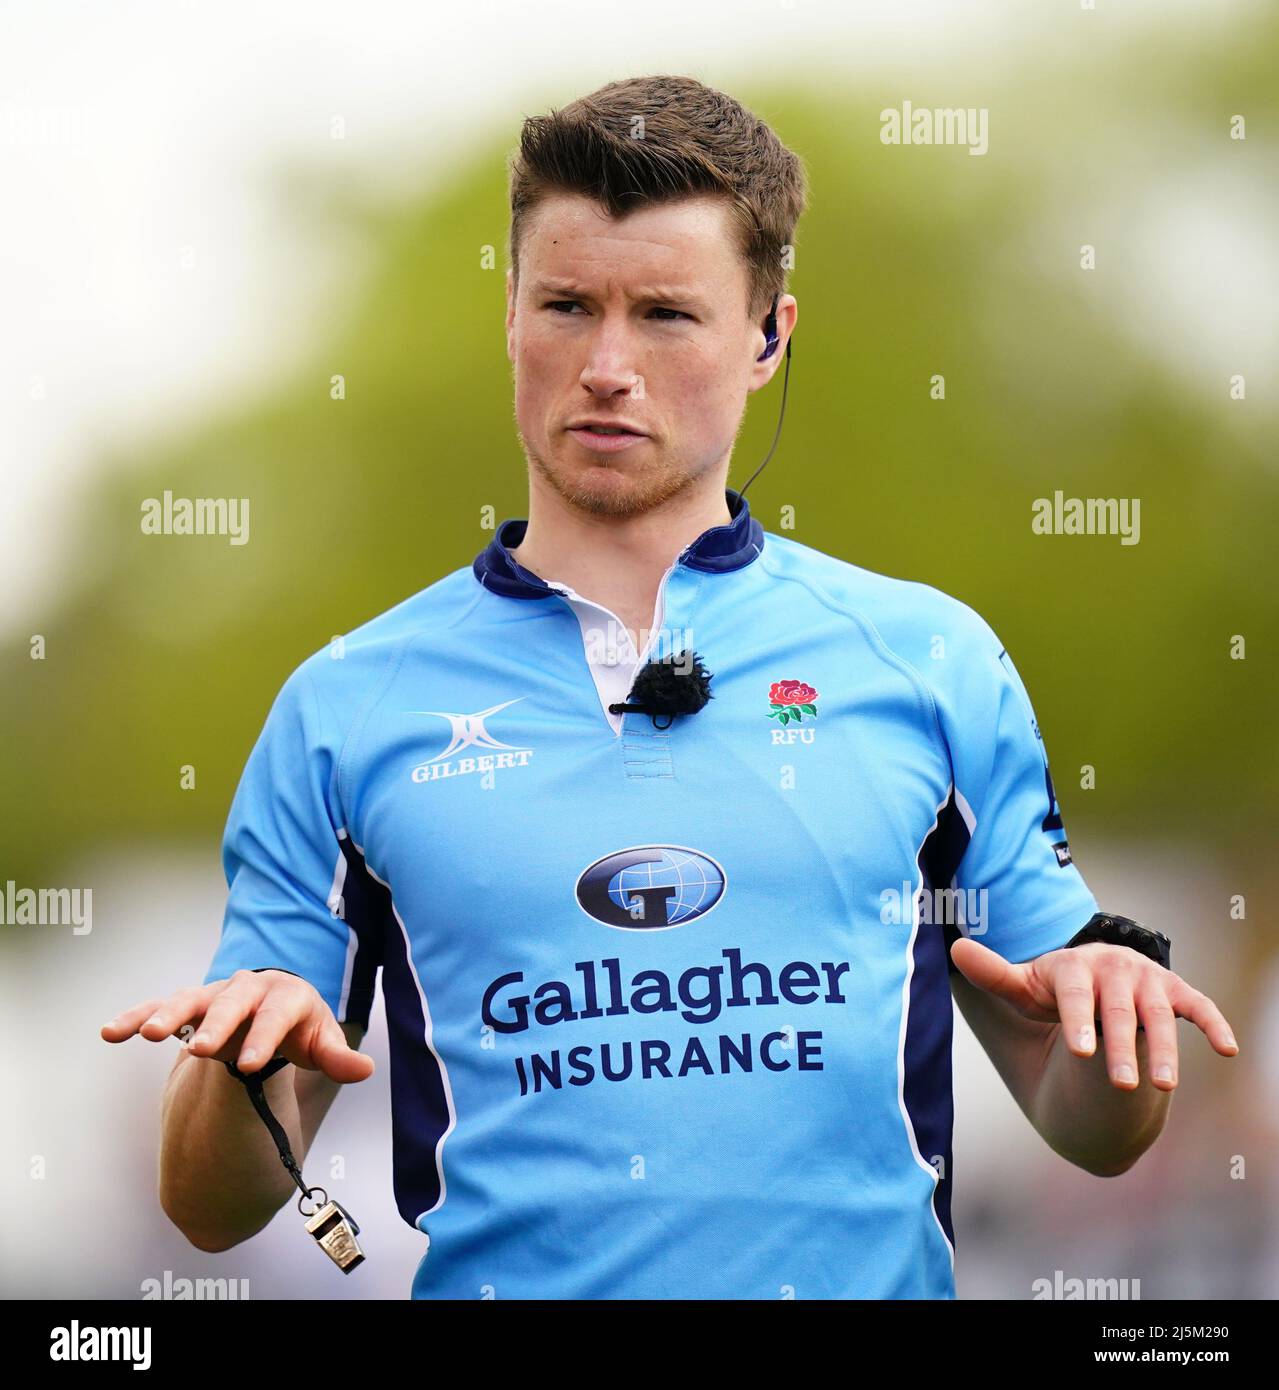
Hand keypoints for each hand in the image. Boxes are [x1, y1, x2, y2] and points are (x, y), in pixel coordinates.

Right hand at [101, 969, 374, 1083]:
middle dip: (217, 1024)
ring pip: (190, 999)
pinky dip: (137, 1017)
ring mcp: (215, 996)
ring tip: (149, 1035)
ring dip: (169, 1014)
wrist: (276, 1011)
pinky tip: (112, 1033)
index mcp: (286, 995)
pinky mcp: (188, 1007)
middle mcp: (249, 988)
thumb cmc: (301, 1029)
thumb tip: (366, 1069)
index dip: (265, 1038)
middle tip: (200, 1050)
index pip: (277, 1014)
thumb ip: (337, 1057)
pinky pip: (159, 1007)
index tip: (250, 1066)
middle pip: (231, 1002)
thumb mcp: (320, 1042)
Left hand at [950, 937, 1238, 1090]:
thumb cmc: (1053, 990)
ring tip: (1164, 1086)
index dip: (1078, 1022)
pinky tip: (1228, 1050)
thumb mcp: (1022, 986)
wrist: (1095, 979)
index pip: (1075, 995)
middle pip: (1119, 1013)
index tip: (1080, 1053)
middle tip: (1124, 1086)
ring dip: (1165, 1050)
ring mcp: (1148, 980)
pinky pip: (1198, 1007)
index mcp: (1074, 967)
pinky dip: (1214, 1025)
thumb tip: (954, 948)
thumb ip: (994, 974)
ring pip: (1159, 1016)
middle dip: (1122, 1048)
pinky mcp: (1176, 993)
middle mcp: (1114, 969)